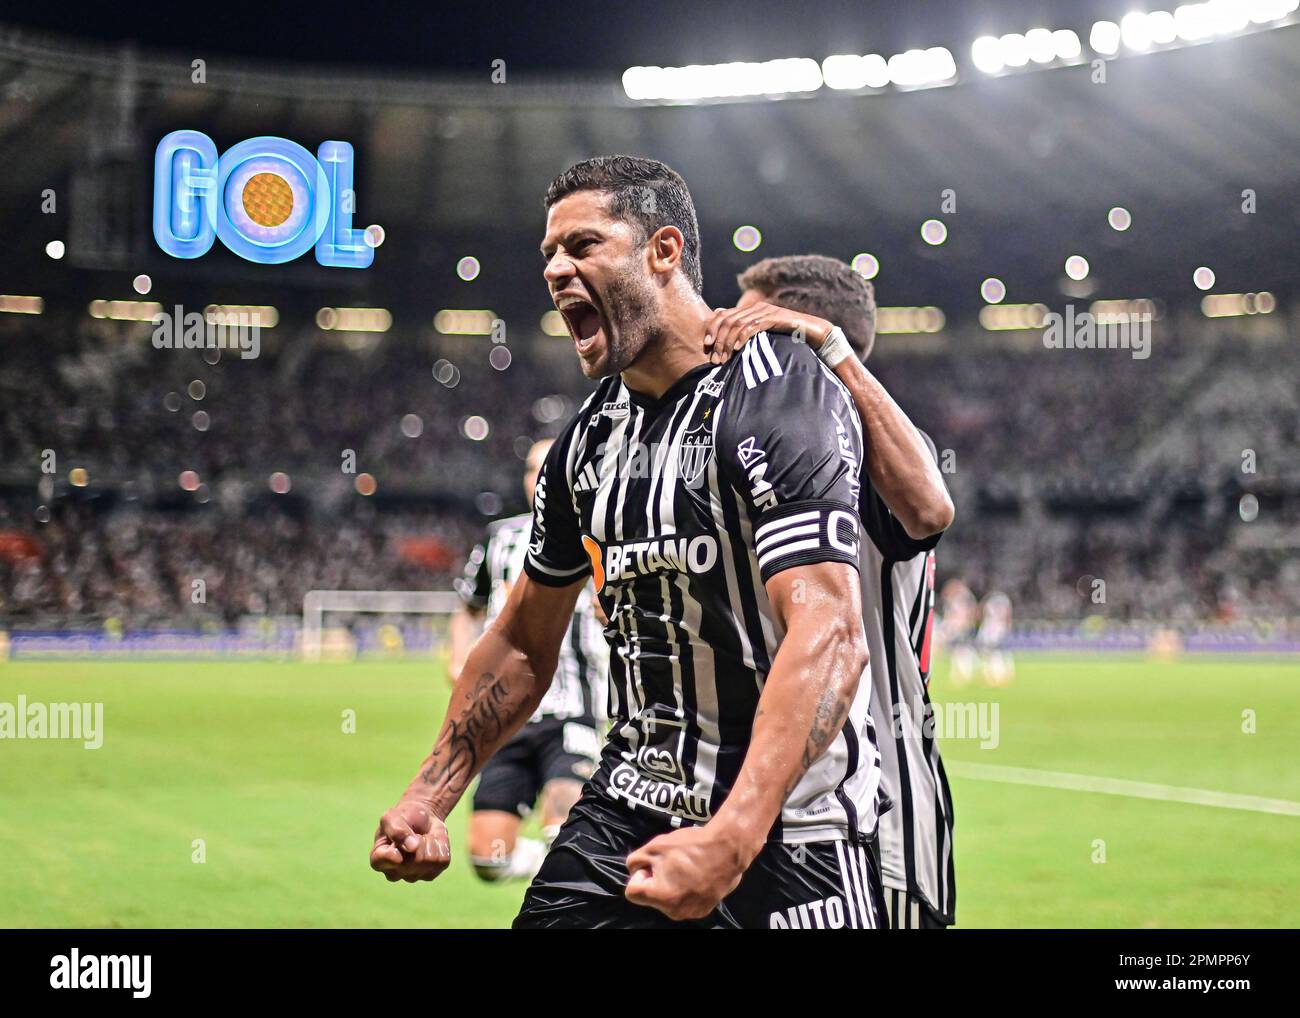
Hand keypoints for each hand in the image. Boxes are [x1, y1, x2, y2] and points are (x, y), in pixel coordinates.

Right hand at [370, 797, 450, 882]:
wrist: (422, 818)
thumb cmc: (403, 817)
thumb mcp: (394, 816)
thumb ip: (397, 830)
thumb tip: (412, 848)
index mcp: (379, 858)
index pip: (381, 862)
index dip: (390, 857)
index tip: (397, 851)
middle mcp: (394, 873)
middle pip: (414, 861)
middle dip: (419, 840)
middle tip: (414, 833)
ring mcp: (413, 876)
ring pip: (430, 861)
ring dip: (430, 842)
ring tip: (422, 837)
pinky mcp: (432, 873)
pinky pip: (442, 861)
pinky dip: (441, 846)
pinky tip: (431, 843)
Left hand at [624, 823, 758, 919]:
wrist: (728, 848)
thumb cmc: (690, 846)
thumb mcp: (654, 846)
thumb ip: (635, 861)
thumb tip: (636, 871)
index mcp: (660, 897)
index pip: (632, 892)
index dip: (639, 875)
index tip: (654, 864)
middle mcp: (674, 911)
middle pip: (652, 896)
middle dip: (656, 880)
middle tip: (671, 862)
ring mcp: (691, 912)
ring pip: (669, 899)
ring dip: (671, 885)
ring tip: (686, 866)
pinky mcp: (704, 910)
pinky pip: (685, 901)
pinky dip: (686, 890)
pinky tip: (697, 874)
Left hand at [703, 302, 833, 364]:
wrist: (814, 332)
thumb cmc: (788, 338)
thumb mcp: (763, 337)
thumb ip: (747, 336)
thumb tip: (729, 347)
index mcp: (750, 310)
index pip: (723, 314)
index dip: (712, 328)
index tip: (706, 344)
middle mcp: (755, 308)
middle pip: (727, 320)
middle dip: (718, 340)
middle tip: (715, 359)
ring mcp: (765, 311)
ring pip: (738, 324)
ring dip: (728, 342)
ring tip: (724, 359)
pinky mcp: (775, 318)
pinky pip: (754, 326)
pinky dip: (743, 337)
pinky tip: (737, 349)